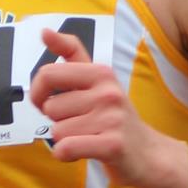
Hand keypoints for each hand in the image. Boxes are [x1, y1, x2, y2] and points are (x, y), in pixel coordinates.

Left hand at [29, 27, 178, 187]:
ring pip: (57, 131)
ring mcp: (112, 118)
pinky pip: (66, 149)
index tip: (45, 101)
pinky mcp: (113, 145)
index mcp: (101, 73)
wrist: (148, 154)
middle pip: (51, 107)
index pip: (48, 73)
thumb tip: (44, 31)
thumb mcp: (97, 81)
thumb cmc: (114, 117)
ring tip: (88, 137)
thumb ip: (70, 55)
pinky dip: (65, 155)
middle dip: (58, 121)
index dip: (38, 92)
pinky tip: (82, 152)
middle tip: (81, 124)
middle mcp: (108, 91)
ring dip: (65, 140)